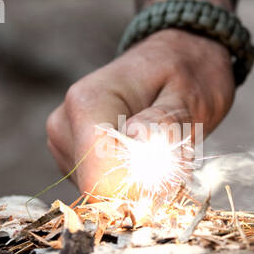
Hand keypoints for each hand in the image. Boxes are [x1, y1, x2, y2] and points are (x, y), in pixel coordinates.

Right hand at [45, 29, 234, 196]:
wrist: (175, 60)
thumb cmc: (186, 75)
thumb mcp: (190, 95)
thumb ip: (165, 122)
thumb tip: (139, 141)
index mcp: (87, 102)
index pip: (96, 175)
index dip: (138, 188)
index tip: (171, 171)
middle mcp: (64, 124)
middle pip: (98, 188)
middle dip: (142, 185)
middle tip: (173, 153)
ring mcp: (63, 143)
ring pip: (100, 193)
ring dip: (138, 183)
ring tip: (160, 148)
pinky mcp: (71, 160)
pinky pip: (101, 188)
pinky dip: (130, 182)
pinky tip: (146, 154)